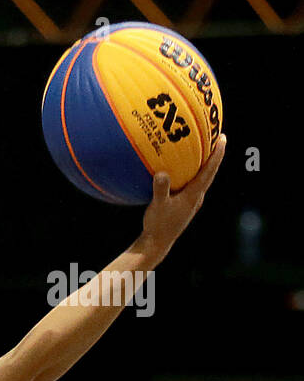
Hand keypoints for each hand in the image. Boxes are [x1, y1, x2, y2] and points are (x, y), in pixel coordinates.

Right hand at [140, 134, 225, 257]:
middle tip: (217, 137)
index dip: (217, 154)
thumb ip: (160, 190)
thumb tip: (161, 173)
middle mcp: (197, 197)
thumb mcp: (157, 206)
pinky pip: (190, 184)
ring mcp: (191, 201)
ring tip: (202, 149)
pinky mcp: (184, 204)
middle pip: (210, 172)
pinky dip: (190, 173)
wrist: (157, 243)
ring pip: (201, 178)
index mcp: (194, 195)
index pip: (210, 171)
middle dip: (214, 155)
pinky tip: (180, 169)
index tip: (223, 138)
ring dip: (204, 164)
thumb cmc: (158, 225)